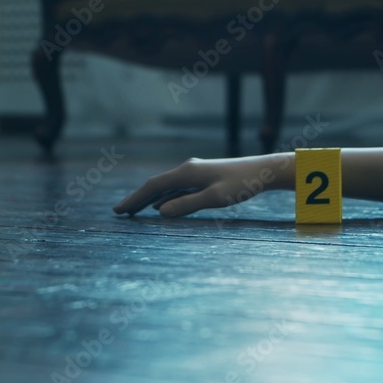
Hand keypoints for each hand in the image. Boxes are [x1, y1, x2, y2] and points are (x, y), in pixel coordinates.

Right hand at [113, 154, 291, 217]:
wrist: (262, 171)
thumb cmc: (241, 185)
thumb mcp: (215, 198)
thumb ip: (187, 205)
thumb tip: (161, 212)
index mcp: (187, 172)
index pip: (153, 186)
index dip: (135, 198)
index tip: (119, 210)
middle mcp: (187, 170)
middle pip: (156, 185)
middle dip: (137, 199)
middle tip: (120, 212)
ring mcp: (194, 173)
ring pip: (166, 188)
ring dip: (150, 199)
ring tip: (134, 211)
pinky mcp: (202, 178)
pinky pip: (176, 189)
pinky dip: (164, 199)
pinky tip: (160, 207)